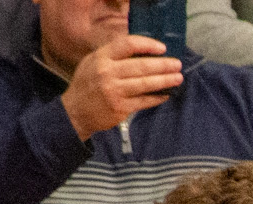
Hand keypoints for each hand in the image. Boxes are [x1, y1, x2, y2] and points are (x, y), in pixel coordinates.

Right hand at [61, 35, 181, 140]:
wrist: (75, 110)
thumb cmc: (88, 84)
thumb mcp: (93, 62)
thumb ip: (113, 55)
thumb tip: (142, 50)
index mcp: (101, 57)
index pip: (127, 45)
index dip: (147, 45)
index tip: (162, 48)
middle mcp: (107, 72)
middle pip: (141, 66)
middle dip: (163, 65)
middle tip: (177, 64)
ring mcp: (114, 91)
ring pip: (145, 84)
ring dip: (165, 81)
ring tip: (178, 78)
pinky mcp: (121, 108)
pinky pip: (144, 101)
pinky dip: (157, 98)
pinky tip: (166, 94)